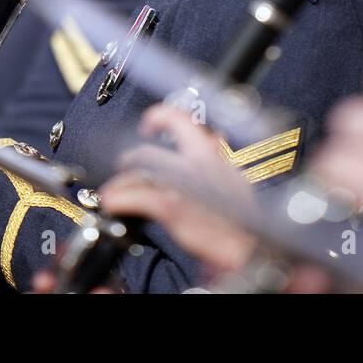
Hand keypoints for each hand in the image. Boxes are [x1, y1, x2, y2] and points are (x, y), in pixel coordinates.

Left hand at [98, 104, 258, 275]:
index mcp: (210, 154)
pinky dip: (119, 199)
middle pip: (149, 152)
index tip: (149, 122)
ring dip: (120, 183)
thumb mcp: (235, 178)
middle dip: (130, 160)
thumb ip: (218, 158)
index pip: (181, 120)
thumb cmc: (244, 218)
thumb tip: (212, 139)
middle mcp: (194, 163)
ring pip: (138, 173)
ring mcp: (180, 184)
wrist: (249, 246)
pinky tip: (113, 203)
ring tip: (113, 191)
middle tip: (125, 166)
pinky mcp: (170, 206)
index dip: (159, 115)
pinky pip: (136, 197)